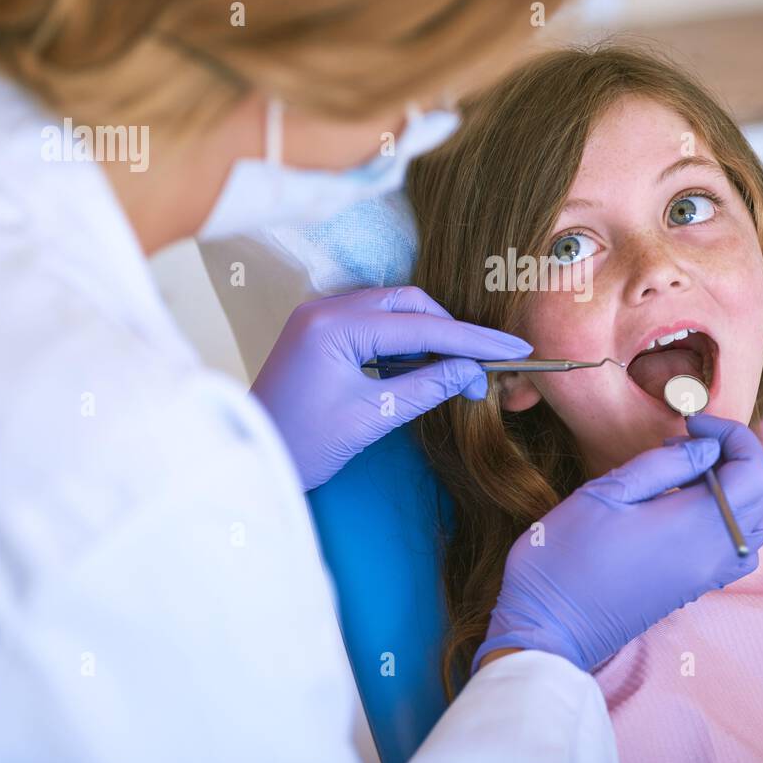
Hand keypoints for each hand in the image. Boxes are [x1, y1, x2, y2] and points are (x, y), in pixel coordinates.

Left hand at [251, 286, 530, 490]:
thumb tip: (473, 373)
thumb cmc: (302, 445)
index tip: (515, 351)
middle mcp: (326, 308)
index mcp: (333, 325)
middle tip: (488, 368)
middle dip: (453, 333)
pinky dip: (406, 341)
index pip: (420, 327)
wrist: (248, 458)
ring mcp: (321, 316)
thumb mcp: (372, 418)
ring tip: (463, 372)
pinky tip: (428, 366)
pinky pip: (376, 323)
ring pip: (395, 310)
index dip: (473, 341)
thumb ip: (426, 388)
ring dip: (432, 336)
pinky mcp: (322, 331)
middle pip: (411, 304)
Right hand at [472, 414, 762, 674]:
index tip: (692, 423)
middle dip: (737, 456)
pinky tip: (684, 507)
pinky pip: (738, 548)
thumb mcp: (608, 491)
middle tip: (689, 441)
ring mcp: (708, 575)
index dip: (732, 434)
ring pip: (756, 524)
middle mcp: (715, 553)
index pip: (755, 470)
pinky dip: (729, 518)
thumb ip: (664, 464)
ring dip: (737, 488)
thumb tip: (706, 448)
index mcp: (697, 525)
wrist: (550, 625)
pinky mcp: (694, 588)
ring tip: (688, 474)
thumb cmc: (566, 555)